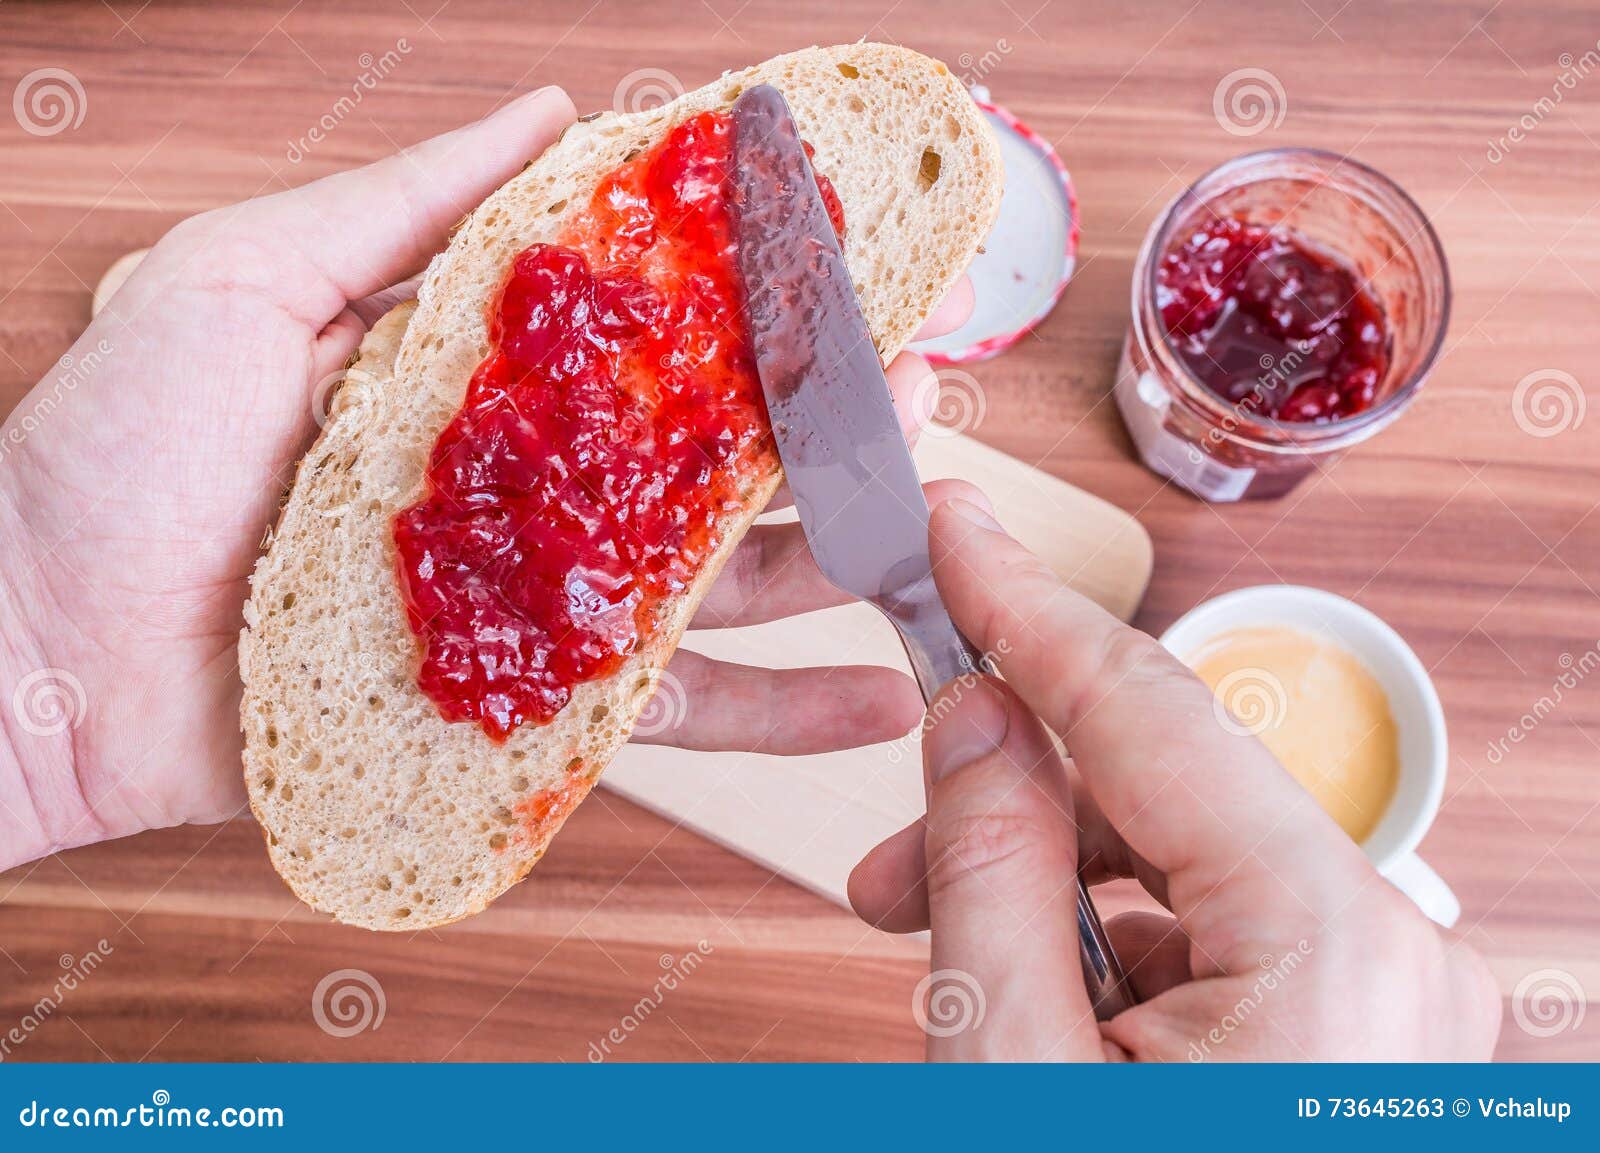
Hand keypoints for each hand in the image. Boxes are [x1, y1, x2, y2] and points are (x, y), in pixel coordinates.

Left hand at [0, 86, 963, 869]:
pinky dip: (776, 712)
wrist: (34, 660)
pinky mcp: (531, 711)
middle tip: (931, 385)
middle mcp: (522, 481)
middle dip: (829, 417)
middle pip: (705, 447)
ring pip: (719, 577)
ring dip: (837, 551)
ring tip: (939, 524)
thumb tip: (545, 112)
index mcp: (469, 370)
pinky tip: (872, 694)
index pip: (643, 318)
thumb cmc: (112, 460)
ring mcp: (536, 600)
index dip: (748, 289)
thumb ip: (404, 206)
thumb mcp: (241, 281)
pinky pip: (672, 712)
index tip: (847, 256)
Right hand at [848, 496, 1502, 1060]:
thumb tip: (975, 721)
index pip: (1149, 712)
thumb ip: (988, 877)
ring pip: (1182, 859)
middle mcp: (1390, 955)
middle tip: (895, 841)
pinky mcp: (1359, 1031)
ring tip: (940, 937)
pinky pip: (1214, 929)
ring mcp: (1386, 998)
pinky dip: (1112, 939)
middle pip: (1164, 787)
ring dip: (1051, 878)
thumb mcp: (1013, 1071)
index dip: (1026, 609)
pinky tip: (1036, 990)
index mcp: (1330, 949)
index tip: (956, 533)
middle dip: (1014, 793)